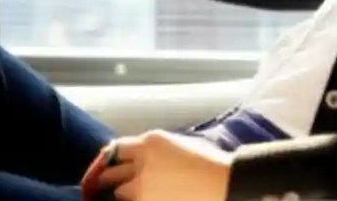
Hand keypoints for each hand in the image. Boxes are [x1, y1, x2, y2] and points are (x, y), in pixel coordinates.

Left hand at [80, 130, 232, 200]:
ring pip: (120, 193)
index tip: (111, 164)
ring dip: (126, 194)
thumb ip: (157, 150)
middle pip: (111, 172)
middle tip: (112, 184)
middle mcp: (141, 162)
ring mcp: (142, 187)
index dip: (113, 158)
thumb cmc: (211, 163)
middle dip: (111, 178)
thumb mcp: (181, 144)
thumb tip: (141, 158)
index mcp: (151, 142)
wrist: (225, 182)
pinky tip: (150, 197)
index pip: (117, 148)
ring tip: (140, 193)